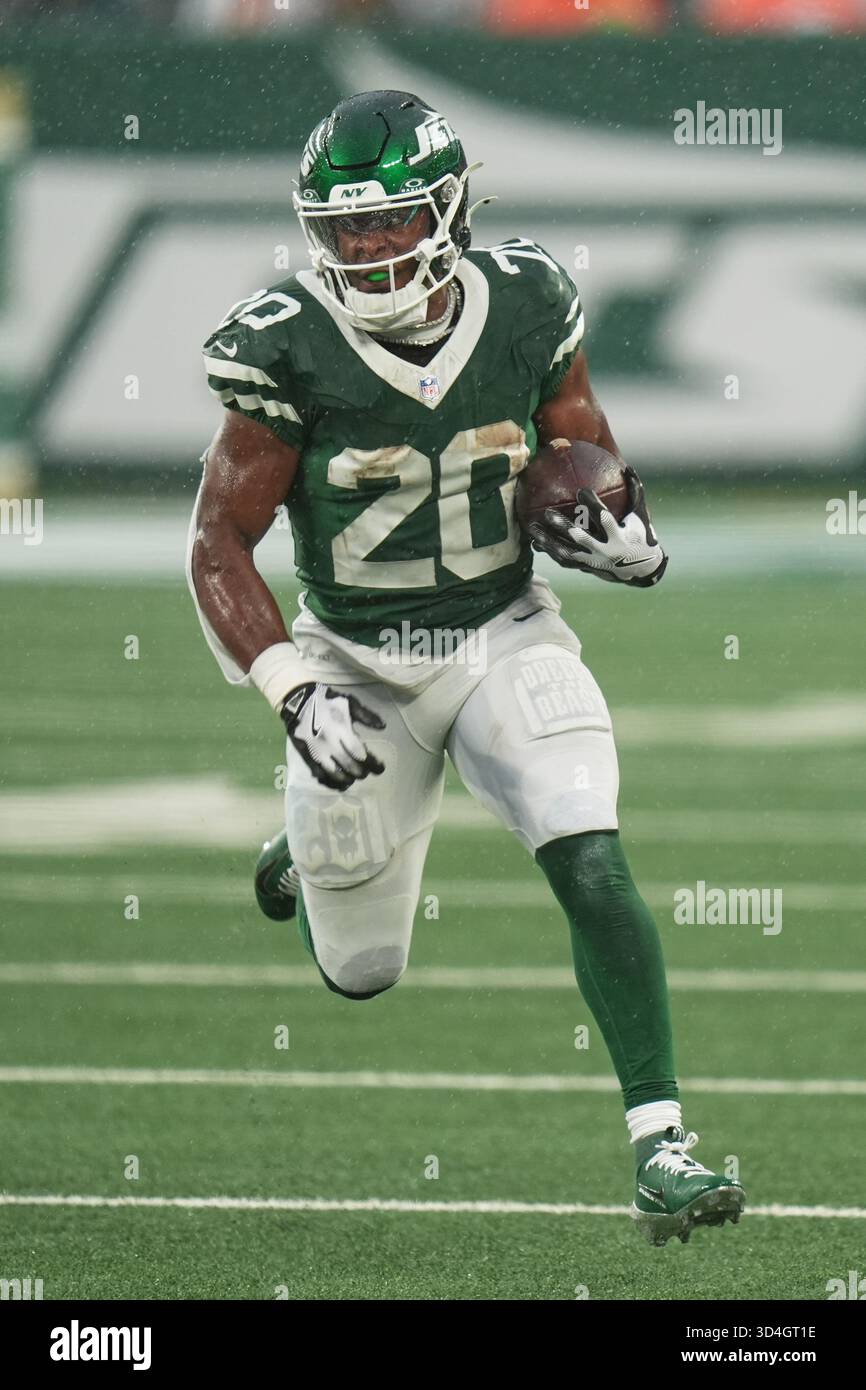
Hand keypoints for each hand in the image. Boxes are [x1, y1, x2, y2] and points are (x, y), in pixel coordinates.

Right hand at [280, 683, 385, 789]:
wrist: (298, 700)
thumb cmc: (327, 701)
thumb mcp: (349, 703)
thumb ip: (367, 715)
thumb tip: (383, 726)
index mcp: (341, 730)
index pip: (360, 753)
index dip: (372, 763)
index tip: (381, 767)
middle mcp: (330, 744)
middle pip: (349, 766)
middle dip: (361, 772)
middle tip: (367, 772)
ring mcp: (317, 752)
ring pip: (334, 773)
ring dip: (347, 779)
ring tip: (353, 778)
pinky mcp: (307, 756)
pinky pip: (319, 774)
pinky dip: (330, 781)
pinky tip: (338, 783)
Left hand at [528, 464, 667, 586]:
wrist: (641, 570)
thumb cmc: (640, 534)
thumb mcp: (640, 514)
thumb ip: (634, 491)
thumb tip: (627, 467)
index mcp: (619, 535)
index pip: (604, 519)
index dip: (593, 506)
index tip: (581, 491)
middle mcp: (605, 550)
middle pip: (581, 538)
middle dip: (564, 527)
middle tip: (547, 513)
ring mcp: (594, 561)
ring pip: (568, 552)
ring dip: (549, 541)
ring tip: (532, 528)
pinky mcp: (587, 567)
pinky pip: (565, 560)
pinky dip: (550, 551)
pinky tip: (536, 542)